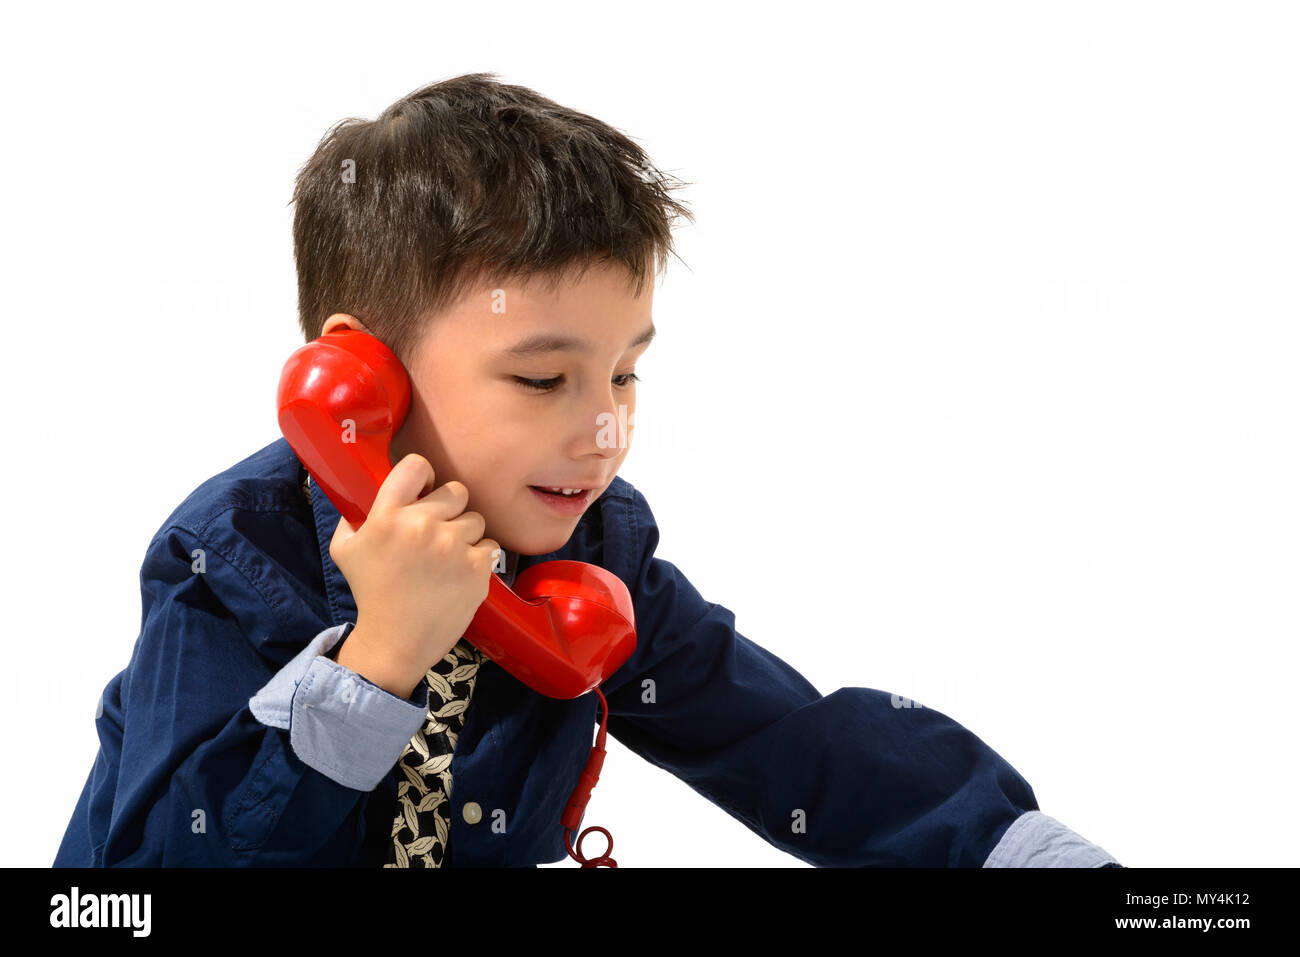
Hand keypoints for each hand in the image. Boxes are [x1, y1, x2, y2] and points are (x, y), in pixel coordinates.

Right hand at [328, 454, 499, 696]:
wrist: (396, 641)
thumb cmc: (371, 594)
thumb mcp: (345, 550)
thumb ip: (352, 518)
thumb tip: (362, 497)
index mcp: (387, 515)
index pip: (416, 465)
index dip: (424, 475)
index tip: (425, 491)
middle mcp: (421, 524)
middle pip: (456, 491)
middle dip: (449, 510)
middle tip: (438, 534)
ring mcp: (451, 545)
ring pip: (475, 519)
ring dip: (465, 536)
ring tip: (448, 560)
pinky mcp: (477, 567)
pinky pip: (490, 545)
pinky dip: (480, 559)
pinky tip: (461, 574)